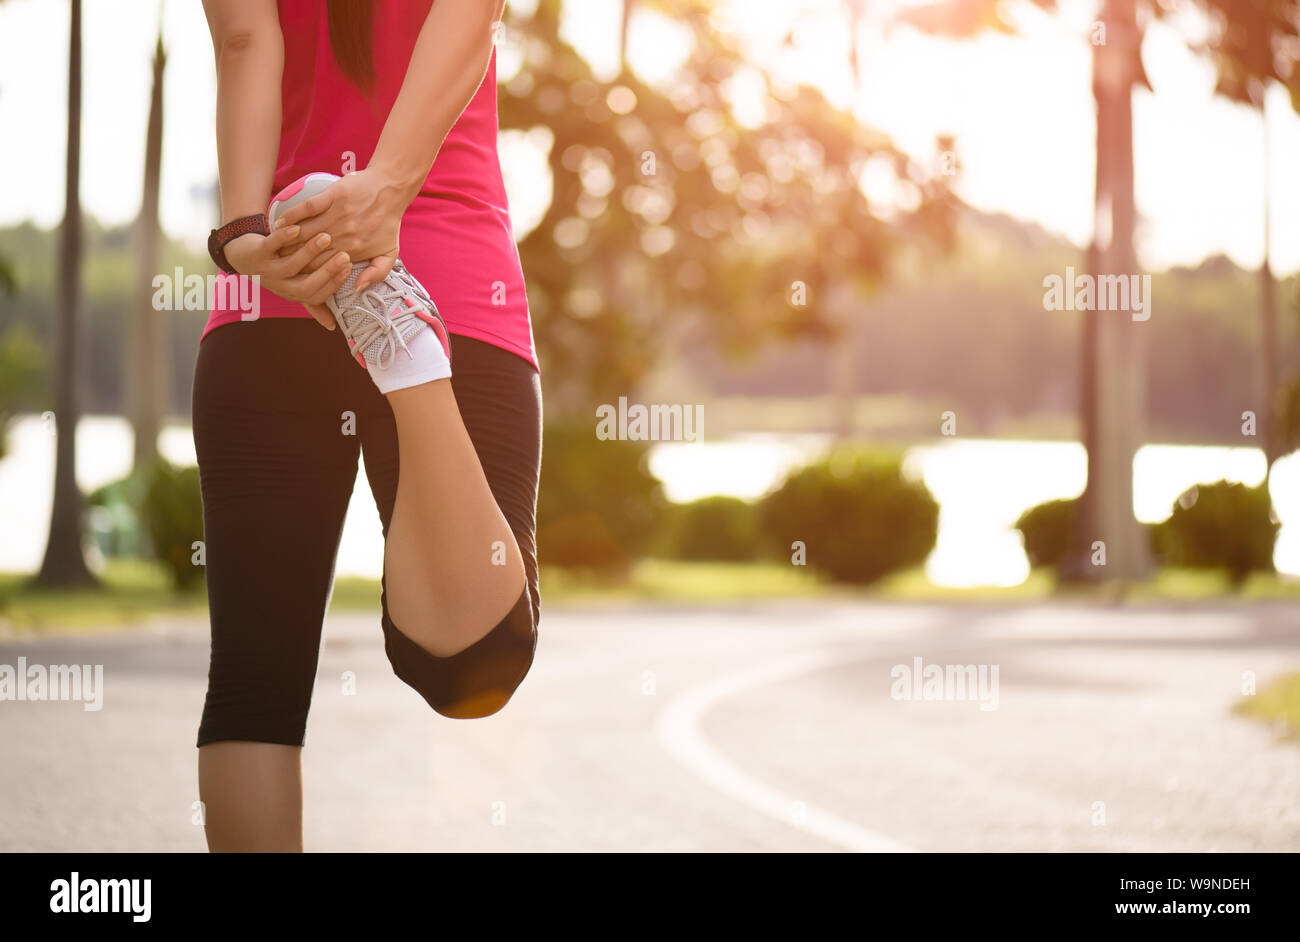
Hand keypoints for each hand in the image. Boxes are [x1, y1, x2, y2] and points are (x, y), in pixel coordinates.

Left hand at [223, 228, 351, 329]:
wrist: (243, 257)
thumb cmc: (278, 272)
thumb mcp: (295, 288)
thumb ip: (315, 303)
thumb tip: (333, 327)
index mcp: (294, 294)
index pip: (318, 295)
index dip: (334, 284)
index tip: (350, 269)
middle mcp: (281, 287)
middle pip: (306, 285)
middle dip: (326, 272)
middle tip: (344, 256)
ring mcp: (268, 271)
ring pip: (290, 265)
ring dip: (309, 252)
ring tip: (326, 237)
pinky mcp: (257, 254)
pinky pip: (271, 246)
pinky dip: (283, 238)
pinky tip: (297, 229)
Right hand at [272, 166, 413, 290]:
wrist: (391, 190)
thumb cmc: (389, 223)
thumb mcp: (389, 253)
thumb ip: (376, 273)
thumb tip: (359, 287)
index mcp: (353, 251)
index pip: (323, 267)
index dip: (306, 273)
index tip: (293, 276)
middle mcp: (343, 234)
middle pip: (310, 251)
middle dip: (291, 259)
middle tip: (276, 264)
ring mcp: (336, 215)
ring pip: (305, 231)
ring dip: (287, 239)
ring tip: (273, 247)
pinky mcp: (332, 196)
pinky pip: (307, 208)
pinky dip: (291, 216)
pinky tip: (280, 223)